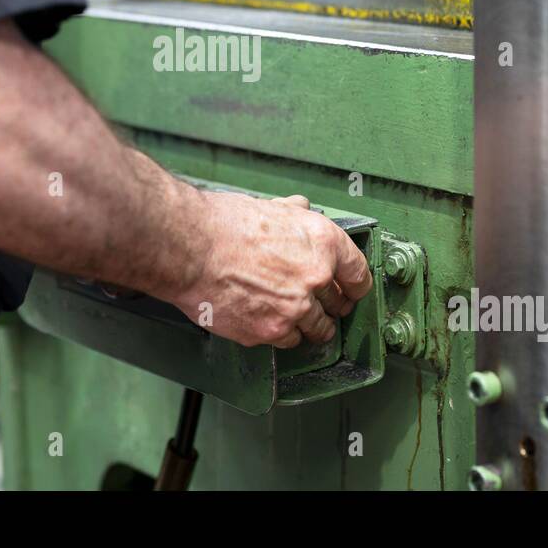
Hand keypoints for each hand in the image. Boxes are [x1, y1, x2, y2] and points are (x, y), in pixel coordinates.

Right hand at [173, 191, 372, 347]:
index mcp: (322, 243)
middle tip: (322, 304)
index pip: (359, 274)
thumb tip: (300, 209)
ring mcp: (294, 309)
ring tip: (295, 317)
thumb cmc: (221, 224)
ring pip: (317, 329)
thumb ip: (293, 214)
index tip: (352, 290)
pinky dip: (281, 334)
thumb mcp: (269, 207)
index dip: (356, 285)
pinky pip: (287, 341)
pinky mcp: (269, 332)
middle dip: (332, 305)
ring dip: (310, 325)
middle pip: (339, 304)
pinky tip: (268, 322)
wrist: (189, 247)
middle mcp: (316, 277)